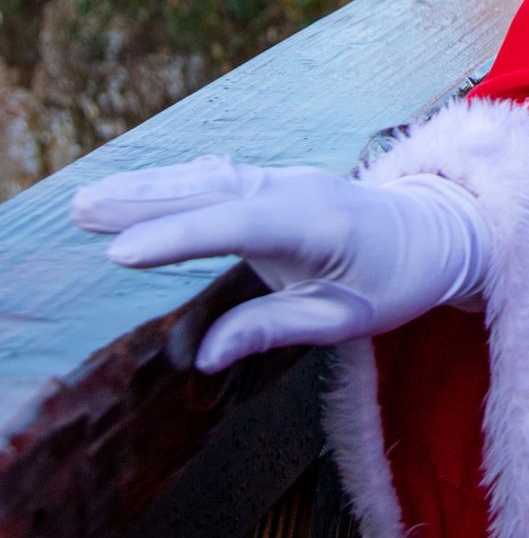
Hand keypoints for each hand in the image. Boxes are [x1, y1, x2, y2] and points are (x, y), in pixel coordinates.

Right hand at [71, 157, 489, 372]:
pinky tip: (135, 188)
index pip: (236, 225)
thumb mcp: (344, 320)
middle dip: (143, 201)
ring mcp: (284, 180)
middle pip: (210, 191)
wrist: (437, 232)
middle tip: (82, 210)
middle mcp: (295, 190)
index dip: (178, 237)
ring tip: (88, 200)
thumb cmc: (395, 281)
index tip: (122, 253)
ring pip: (207, 178)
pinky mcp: (275, 183)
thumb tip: (204, 358)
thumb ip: (273, 330)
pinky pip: (217, 178)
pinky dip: (173, 182)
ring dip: (148, 187)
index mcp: (317, 223)